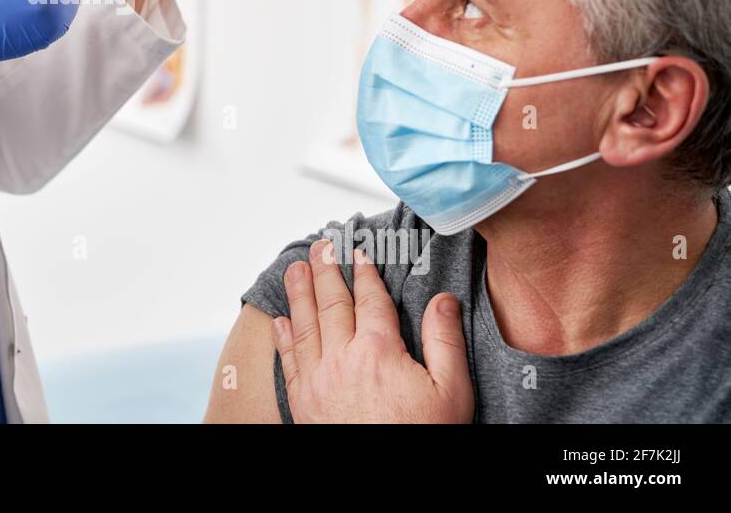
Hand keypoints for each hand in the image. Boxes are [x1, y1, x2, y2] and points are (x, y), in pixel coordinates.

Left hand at [272, 239, 473, 422]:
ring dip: (299, 292)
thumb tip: (443, 300)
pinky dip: (282, 336)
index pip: (370, 299)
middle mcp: (342, 358)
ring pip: (304, 324)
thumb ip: (445, 341)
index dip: (364, 272)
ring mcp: (318, 379)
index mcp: (379, 350)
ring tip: (296, 268)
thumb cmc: (423, 438)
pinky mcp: (302, 402)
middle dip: (326, 270)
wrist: (385, 485)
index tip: (356, 251)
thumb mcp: (452, 391)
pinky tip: (279, 320)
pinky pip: (289, 360)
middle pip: (332, 302)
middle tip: (321, 246)